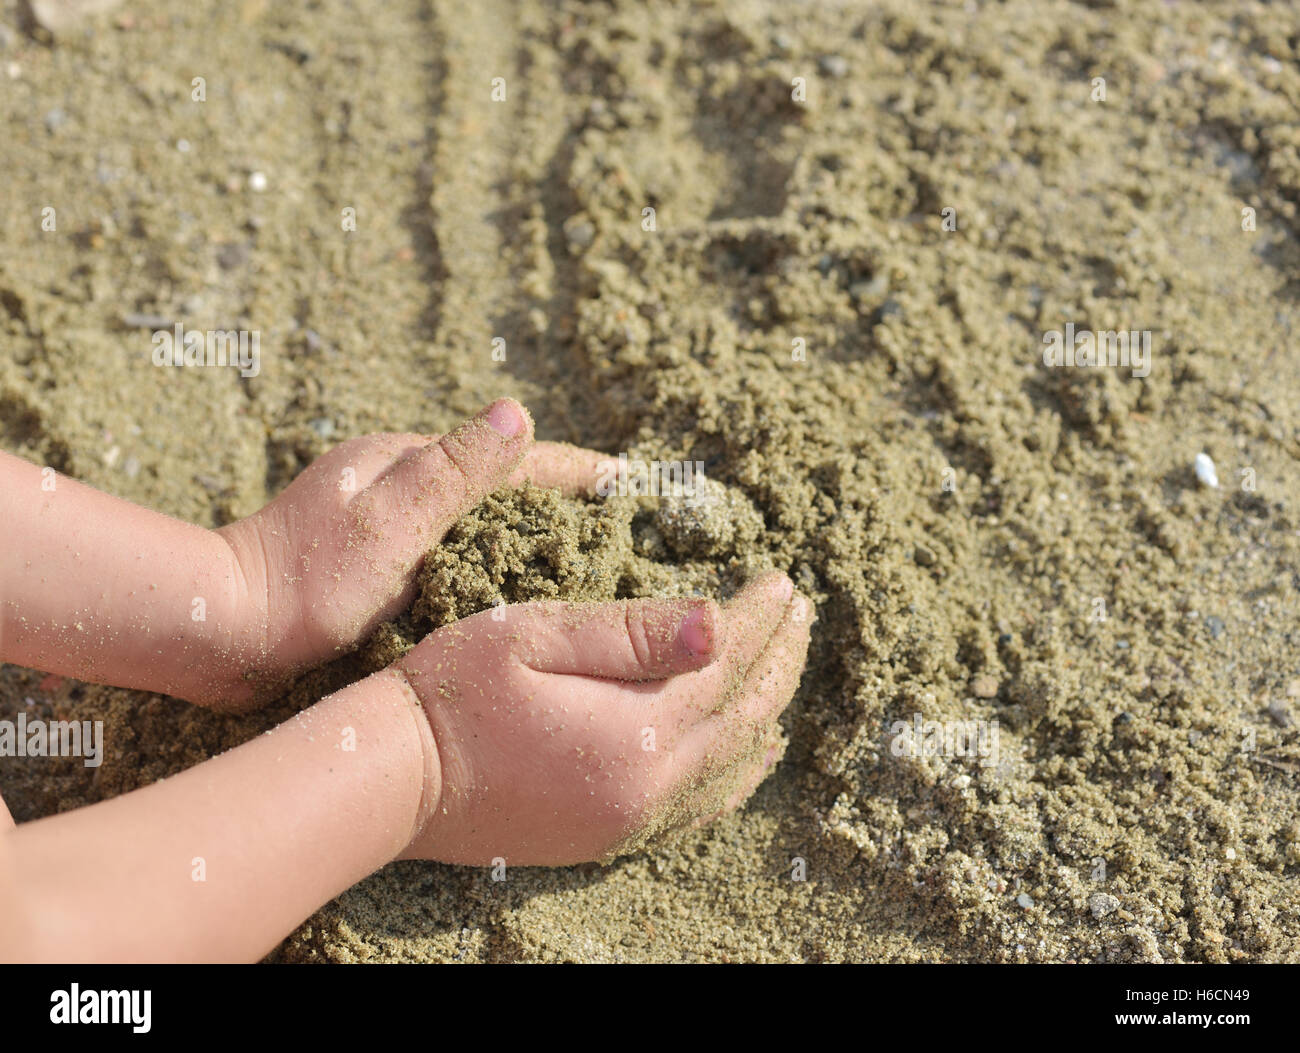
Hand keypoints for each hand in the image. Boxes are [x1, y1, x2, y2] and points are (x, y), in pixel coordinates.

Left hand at [214, 398, 605, 704]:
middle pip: (497, 479)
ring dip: (526, 525)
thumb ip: (452, 470)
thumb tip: (519, 412)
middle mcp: (398, 481)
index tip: (626, 479)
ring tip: (578, 551)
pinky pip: (451, 546)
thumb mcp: (389, 523)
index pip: (511, 456)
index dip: (573, 469)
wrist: (220, 629)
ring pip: (475, 515)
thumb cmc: (303, 583)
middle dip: (558, 493)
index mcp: (406, 460)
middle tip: (616, 520)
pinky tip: (507, 585)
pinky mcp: (372, 559)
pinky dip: (490, 556)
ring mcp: (384, 518)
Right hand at [394, 572, 810, 864]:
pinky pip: (699, 806)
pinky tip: (752, 750)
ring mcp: (630, 821)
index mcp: (636, 732)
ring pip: (732, 767)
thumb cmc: (454, 691)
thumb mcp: (535, 635)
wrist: (393, 781)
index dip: (761, 618)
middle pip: (743, 718)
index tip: (781, 578)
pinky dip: (737, 772)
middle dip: (779, 660)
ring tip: (788, 664)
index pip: (726, 665)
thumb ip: (630, 631)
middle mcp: (647, 788)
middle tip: (800, 610)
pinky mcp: (608, 837)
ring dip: (766, 712)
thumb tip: (722, 621)